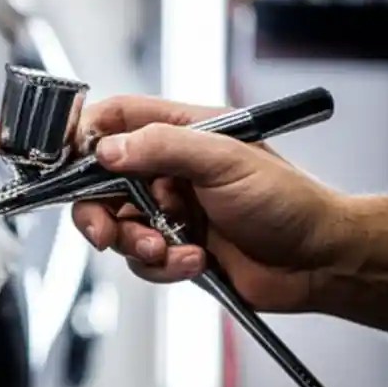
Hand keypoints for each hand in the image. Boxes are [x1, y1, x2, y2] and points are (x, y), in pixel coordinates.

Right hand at [70, 95, 348, 311]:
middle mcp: (167, 169)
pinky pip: (141, 260)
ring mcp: (168, 210)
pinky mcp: (172, 247)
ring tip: (166, 248)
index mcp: (181, 132)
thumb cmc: (290, 202)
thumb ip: (164, 147)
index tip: (69, 160)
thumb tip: (108, 148)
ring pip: (115, 226)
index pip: (115, 120)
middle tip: (104, 229)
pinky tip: (195, 261)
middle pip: (98, 182)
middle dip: (97, 210)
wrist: (318, 263)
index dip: (84, 137)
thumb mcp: (226, 160)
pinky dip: (163, 266)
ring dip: (136, 243)